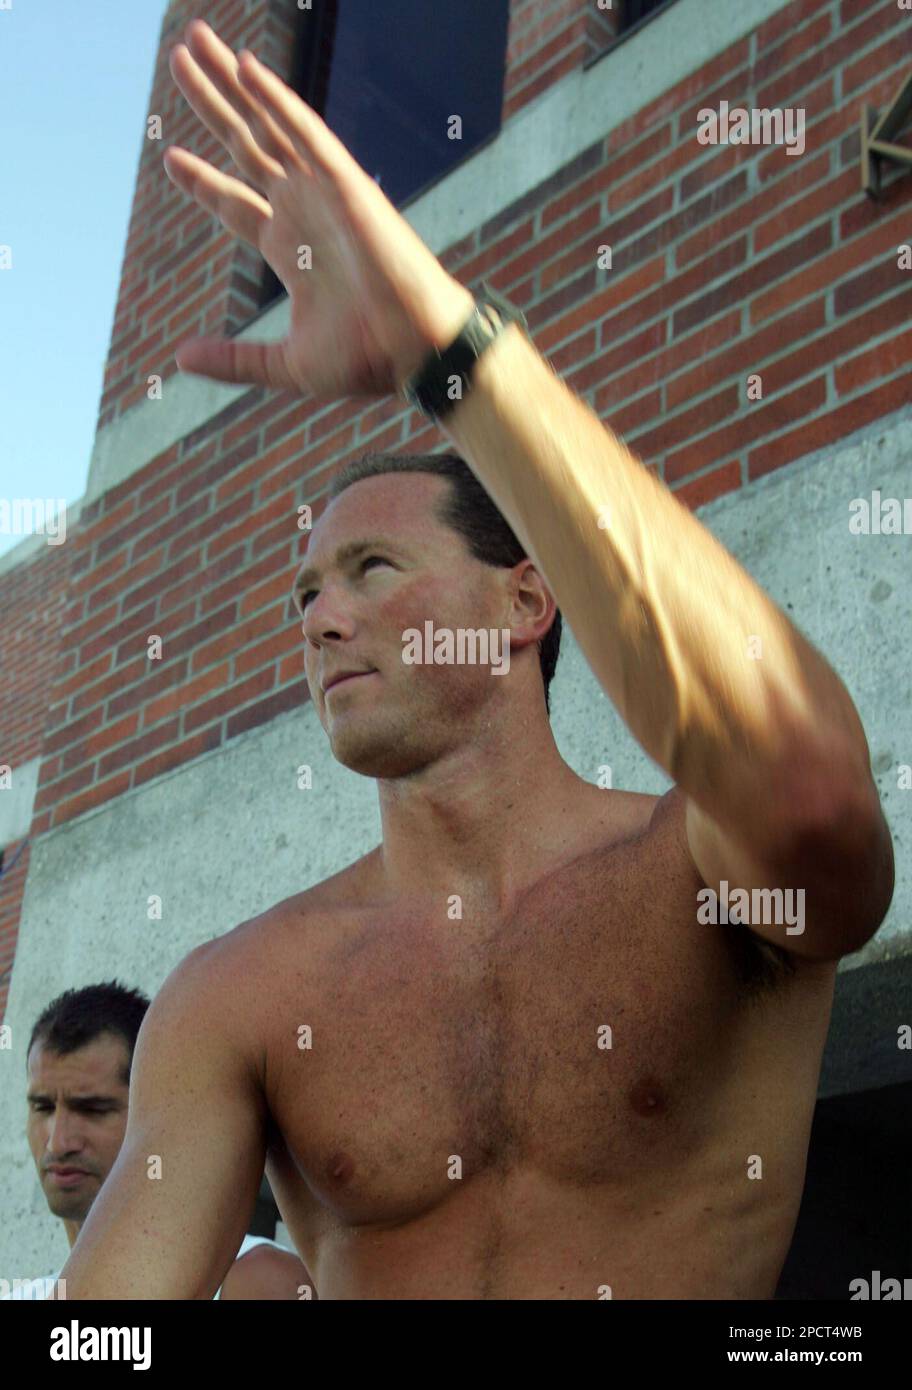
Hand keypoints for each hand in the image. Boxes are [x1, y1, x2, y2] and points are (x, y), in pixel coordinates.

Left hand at [163, 19, 475, 399]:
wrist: (416, 350)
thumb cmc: (367, 360)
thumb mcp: (284, 365)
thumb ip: (233, 361)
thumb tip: (179, 359)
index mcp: (289, 250)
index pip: (235, 203)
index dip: (203, 181)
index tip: (172, 158)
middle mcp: (302, 212)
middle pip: (243, 147)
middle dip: (210, 105)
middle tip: (177, 62)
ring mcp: (322, 194)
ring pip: (267, 124)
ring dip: (231, 83)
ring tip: (193, 42)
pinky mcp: (345, 183)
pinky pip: (304, 130)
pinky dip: (276, 98)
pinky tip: (245, 66)